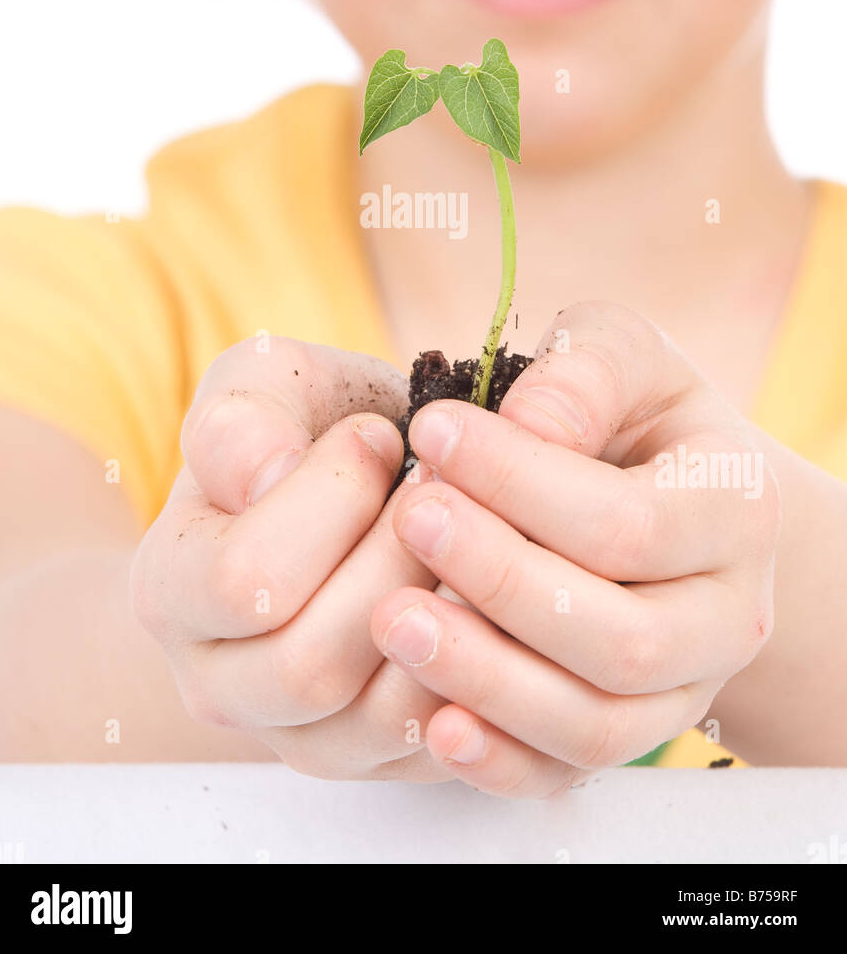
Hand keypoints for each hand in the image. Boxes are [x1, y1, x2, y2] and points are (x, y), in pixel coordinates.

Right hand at [129, 334, 455, 781]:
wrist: (352, 490)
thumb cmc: (307, 430)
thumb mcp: (265, 384)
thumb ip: (244, 416)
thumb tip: (265, 477)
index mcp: (170, 590)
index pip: (244, 579)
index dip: (332, 498)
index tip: (378, 434)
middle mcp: (218, 685)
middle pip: (308, 666)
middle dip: (396, 563)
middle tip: (443, 487)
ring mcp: (298, 736)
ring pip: (378, 717)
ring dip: (445, 615)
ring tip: (472, 534)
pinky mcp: (377, 760)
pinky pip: (438, 744)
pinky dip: (480, 669)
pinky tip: (495, 592)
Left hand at [370, 301, 781, 797]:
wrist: (671, 492)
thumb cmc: (634, 414)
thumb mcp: (626, 358)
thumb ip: (585, 374)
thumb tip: (527, 421)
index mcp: (737, 511)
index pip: (628, 522)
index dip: (519, 480)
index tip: (430, 431)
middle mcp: (727, 617)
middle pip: (619, 637)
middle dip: (501, 581)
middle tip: (410, 519)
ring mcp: (681, 690)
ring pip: (595, 722)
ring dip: (487, 677)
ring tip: (393, 619)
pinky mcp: (627, 736)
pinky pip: (567, 772)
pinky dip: (499, 761)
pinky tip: (431, 725)